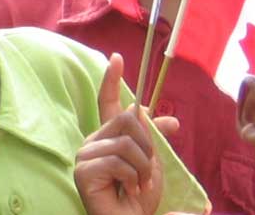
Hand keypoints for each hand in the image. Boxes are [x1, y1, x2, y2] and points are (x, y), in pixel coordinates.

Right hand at [74, 55, 180, 214]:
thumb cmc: (138, 195)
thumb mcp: (153, 163)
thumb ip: (155, 140)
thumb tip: (170, 120)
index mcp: (109, 137)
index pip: (108, 103)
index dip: (112, 80)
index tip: (117, 58)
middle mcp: (93, 141)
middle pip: (127, 118)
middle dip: (148, 145)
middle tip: (147, 170)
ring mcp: (85, 156)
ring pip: (127, 143)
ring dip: (143, 167)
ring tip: (138, 184)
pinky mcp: (84, 171)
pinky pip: (118, 161)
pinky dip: (133, 177)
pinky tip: (128, 190)